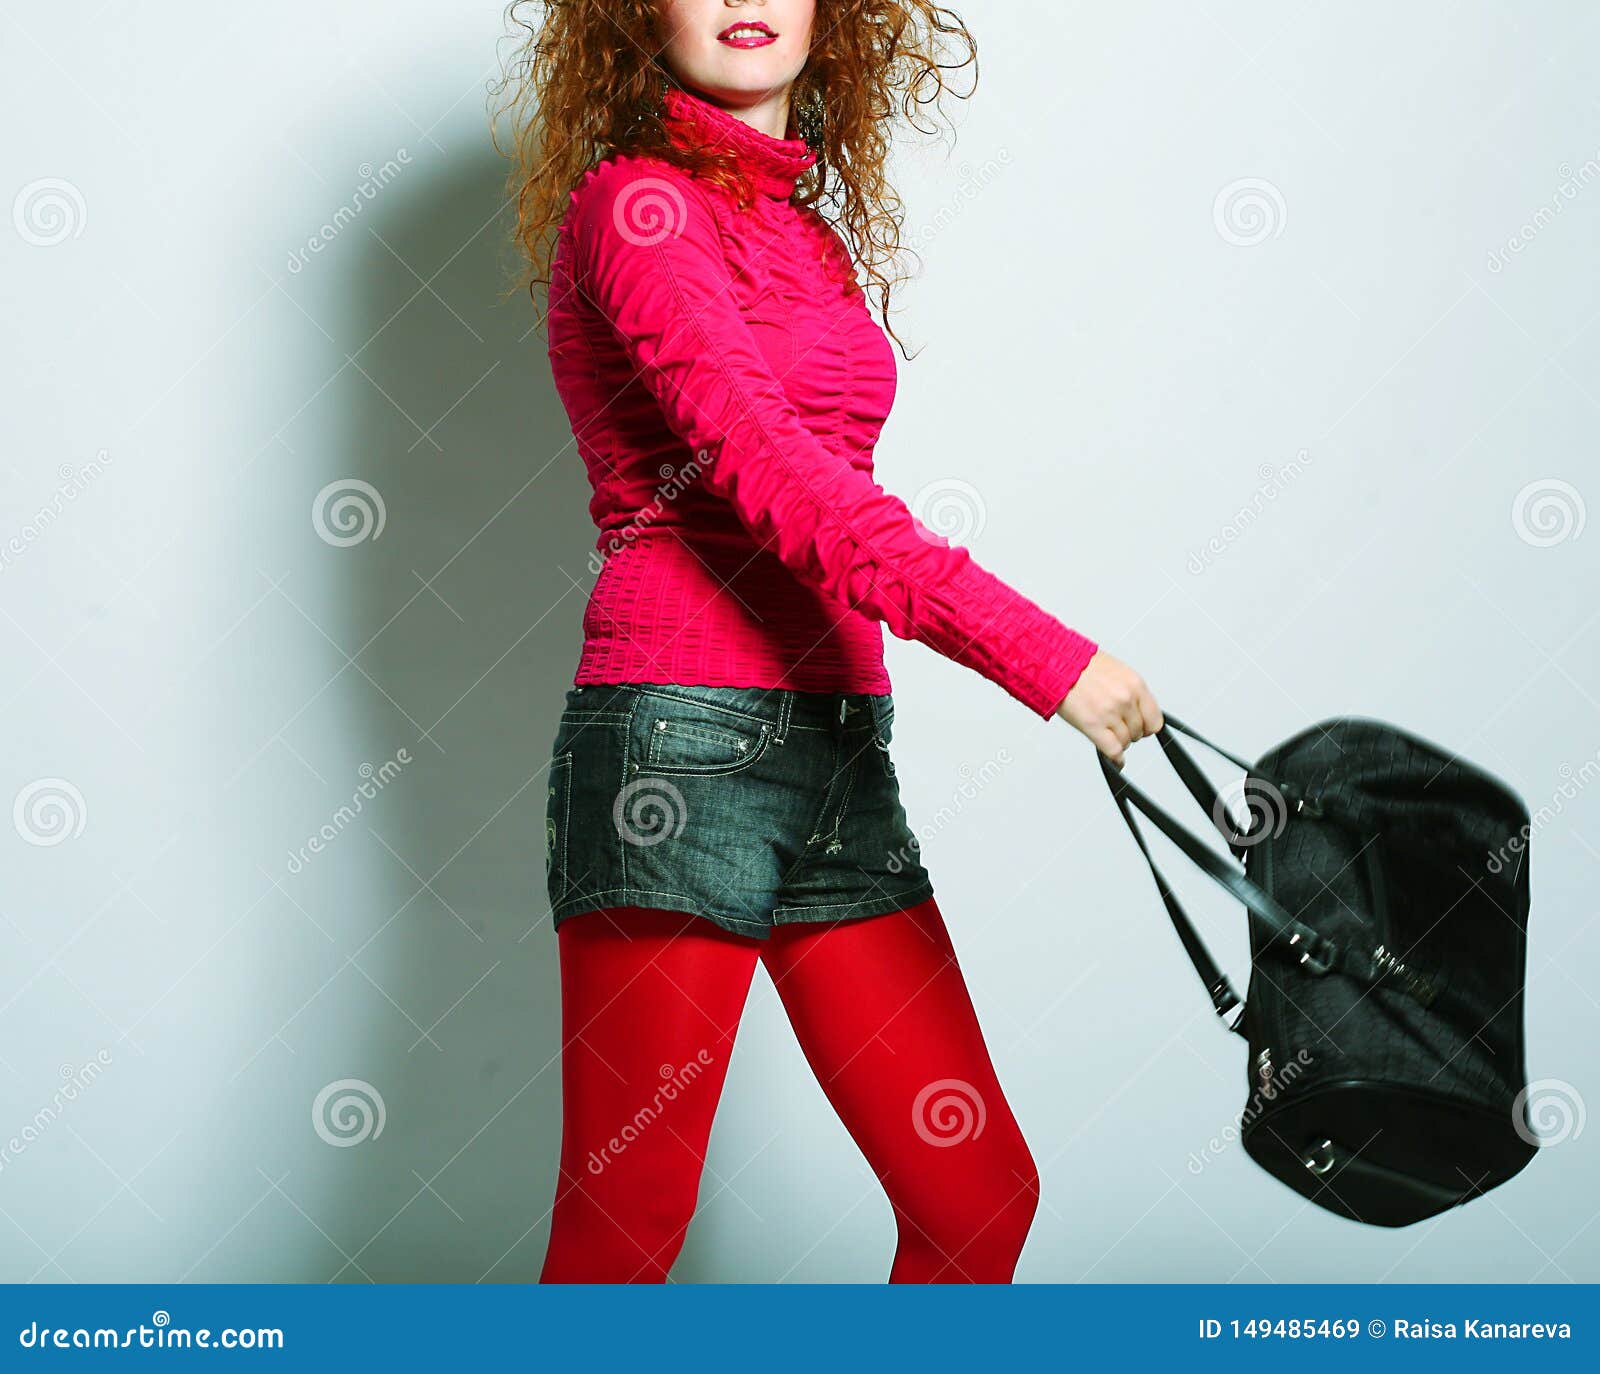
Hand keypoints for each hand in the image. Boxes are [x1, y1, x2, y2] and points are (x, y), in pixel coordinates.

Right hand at [1055, 650, 1162, 769]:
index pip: (1155, 719)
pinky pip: (1113, 750)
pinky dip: (1115, 758)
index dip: (1147, 727)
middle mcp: (1125, 699)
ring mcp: (1110, 713)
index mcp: (1135, 685)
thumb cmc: (1081, 665)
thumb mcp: (1117, 672)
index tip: (1141, 728)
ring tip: (1108, 735)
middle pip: (1139, 732)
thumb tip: (1137, 712)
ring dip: (1118, 742)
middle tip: (1117, 728)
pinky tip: (1115, 759)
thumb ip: (1130, 693)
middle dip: (1129, 733)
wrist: (1057, 663)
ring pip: (1125, 742)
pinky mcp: (1093, 725)